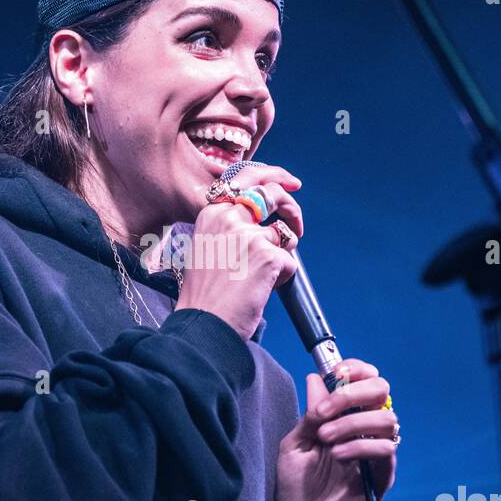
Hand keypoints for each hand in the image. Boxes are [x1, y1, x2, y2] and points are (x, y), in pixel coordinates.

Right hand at [173, 162, 303, 340]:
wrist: (204, 323)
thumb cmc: (205, 295)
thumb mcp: (209, 248)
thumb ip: (232, 227)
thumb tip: (268, 222)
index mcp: (212, 213)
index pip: (248, 178)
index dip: (274, 176)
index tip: (290, 182)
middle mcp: (229, 217)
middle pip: (273, 194)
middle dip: (291, 207)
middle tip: (297, 225)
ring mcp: (250, 235)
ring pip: (284, 236)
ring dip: (280, 257)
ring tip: (259, 279)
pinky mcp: (268, 256)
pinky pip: (290, 263)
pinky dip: (281, 279)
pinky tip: (260, 290)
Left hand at [275, 358, 398, 500]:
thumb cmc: (296, 489)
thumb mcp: (294, 445)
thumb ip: (310, 414)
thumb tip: (316, 376)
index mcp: (344, 417)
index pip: (365, 380)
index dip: (356, 369)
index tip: (336, 373)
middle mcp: (363, 429)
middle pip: (381, 390)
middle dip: (353, 393)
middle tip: (325, 412)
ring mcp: (375, 452)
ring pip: (386, 418)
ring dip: (353, 422)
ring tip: (326, 440)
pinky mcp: (382, 475)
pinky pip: (386, 449)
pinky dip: (360, 446)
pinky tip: (338, 456)